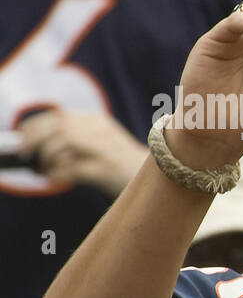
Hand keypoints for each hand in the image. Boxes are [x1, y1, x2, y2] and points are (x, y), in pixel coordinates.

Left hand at [18, 109, 148, 195]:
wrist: (163, 180)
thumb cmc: (124, 167)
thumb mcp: (100, 143)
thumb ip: (75, 138)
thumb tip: (37, 143)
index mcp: (98, 122)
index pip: (58, 117)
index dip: (34, 127)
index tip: (23, 140)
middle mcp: (102, 132)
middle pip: (59, 129)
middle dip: (36, 142)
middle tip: (27, 157)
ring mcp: (107, 150)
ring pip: (65, 144)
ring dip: (47, 158)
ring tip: (44, 170)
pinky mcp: (109, 170)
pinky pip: (73, 168)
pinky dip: (57, 174)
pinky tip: (53, 178)